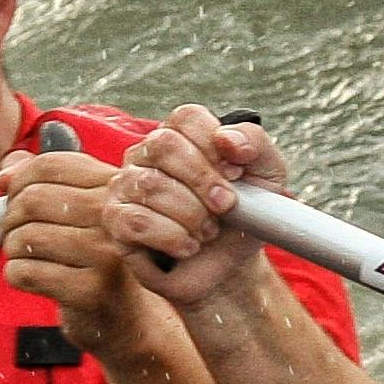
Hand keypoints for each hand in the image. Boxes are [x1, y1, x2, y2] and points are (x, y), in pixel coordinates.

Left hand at [0, 146, 155, 354]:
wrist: (128, 317)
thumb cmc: (98, 259)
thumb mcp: (79, 211)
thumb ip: (40, 181)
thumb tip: (2, 175)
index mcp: (114, 187)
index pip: (51, 165)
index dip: (19, 181)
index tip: (14, 199)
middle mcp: (115, 217)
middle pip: (34, 199)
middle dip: (10, 218)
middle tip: (11, 234)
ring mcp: (106, 255)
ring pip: (26, 236)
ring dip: (11, 248)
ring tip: (22, 256)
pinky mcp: (90, 291)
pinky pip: (26, 272)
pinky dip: (15, 274)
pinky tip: (31, 277)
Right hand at [102, 105, 290, 309]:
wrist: (229, 266)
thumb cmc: (243, 216)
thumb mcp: (266, 176)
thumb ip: (255, 144)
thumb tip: (227, 138)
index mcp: (181, 136)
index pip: (186, 118)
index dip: (213, 144)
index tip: (235, 173)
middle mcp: (146, 155)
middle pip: (164, 144)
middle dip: (202, 179)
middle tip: (226, 206)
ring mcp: (126, 186)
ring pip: (151, 185)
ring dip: (192, 214)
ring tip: (208, 232)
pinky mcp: (116, 221)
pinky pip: (136, 221)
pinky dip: (171, 237)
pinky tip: (188, 246)